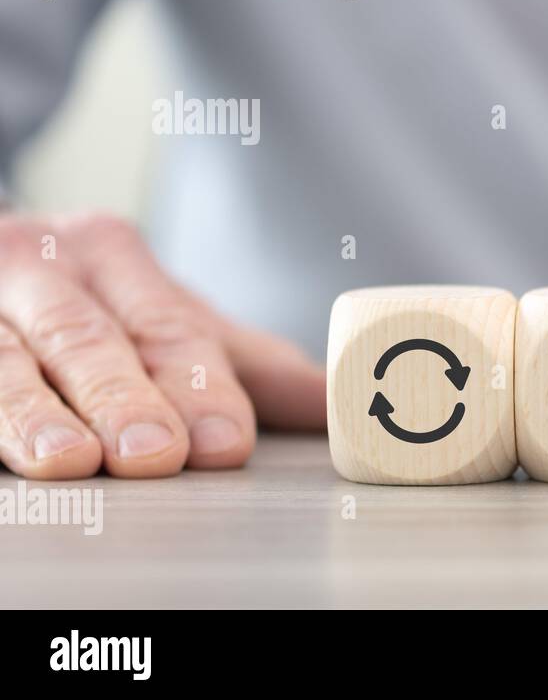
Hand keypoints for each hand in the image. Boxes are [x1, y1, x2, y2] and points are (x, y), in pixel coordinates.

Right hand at [0, 212, 325, 478]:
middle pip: (88, 339)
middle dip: (123, 399)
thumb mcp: (169, 321)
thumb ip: (250, 365)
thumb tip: (344, 401)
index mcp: (113, 255)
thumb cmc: (91, 303)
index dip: (198, 387)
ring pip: (5, 358)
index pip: (166, 327)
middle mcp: (41, 265)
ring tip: (68, 462)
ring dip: (34, 413)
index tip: (225, 443)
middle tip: (155, 455)